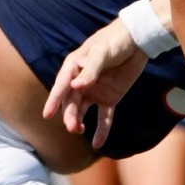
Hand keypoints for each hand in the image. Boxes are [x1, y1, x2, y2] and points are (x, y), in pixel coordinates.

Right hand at [43, 17, 149, 148]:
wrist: (137, 41)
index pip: (62, 86)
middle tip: (73, 127)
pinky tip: (97, 143)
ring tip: (79, 130)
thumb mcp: (102, 53)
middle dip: (69, 115)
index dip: (54, 100)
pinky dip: (101, 130)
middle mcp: (81, 82)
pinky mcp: (109, 99)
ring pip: (83, 111)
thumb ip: (90, 71)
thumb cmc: (114, 42)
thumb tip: (76, 88)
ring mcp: (94, 92)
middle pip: (71, 102)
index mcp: (73, 68)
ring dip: (79, 122)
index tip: (47, 114)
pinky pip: (104, 117)